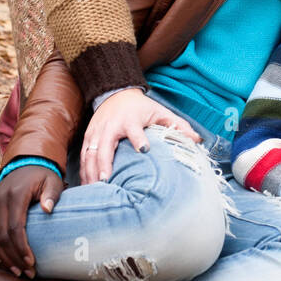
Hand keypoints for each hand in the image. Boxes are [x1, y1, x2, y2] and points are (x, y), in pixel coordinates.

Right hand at [0, 165, 64, 277]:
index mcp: (16, 194)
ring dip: (4, 257)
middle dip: (14, 257)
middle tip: (27, 272)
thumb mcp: (52, 181)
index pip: (15, 227)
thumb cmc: (42, 176)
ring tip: (18, 271)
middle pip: (2, 236)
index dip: (22, 247)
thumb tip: (48, 210)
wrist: (25, 163)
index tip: (32, 262)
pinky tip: (5, 260)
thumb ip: (51, 195)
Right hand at [80, 88, 200, 184]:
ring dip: (91, 171)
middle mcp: (111, 126)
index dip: (139, 138)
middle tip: (106, 181)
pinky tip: (87, 185)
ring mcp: (97, 132)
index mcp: (131, 119)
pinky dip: (84, 170)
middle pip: (105, 145)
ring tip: (95, 189)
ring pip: (90, 153)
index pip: (134, 130)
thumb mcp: (159, 112)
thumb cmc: (141, 107)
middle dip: (104, 163)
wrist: (116, 92)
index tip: (144, 150)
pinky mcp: (88, 136)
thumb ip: (177, 125)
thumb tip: (197, 139)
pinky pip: (84, 155)